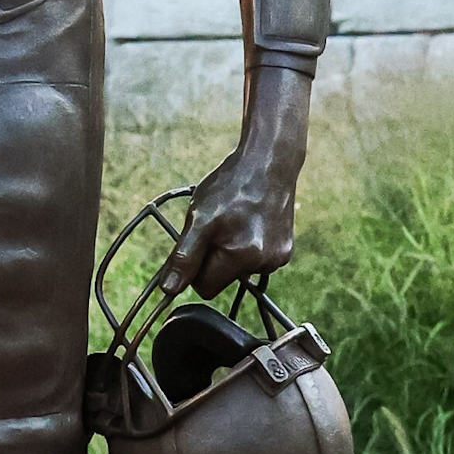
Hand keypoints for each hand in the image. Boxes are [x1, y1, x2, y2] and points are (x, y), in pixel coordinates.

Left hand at [162, 73, 309, 295]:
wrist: (269, 163)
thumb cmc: (231, 187)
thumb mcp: (198, 219)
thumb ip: (184, 257)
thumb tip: (169, 290)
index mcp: (241, 256)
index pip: (205, 288)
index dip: (195, 268)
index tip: (198, 243)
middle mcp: (264, 263)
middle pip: (222, 280)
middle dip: (213, 258)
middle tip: (216, 228)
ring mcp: (278, 259)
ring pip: (238, 271)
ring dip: (231, 252)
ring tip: (235, 221)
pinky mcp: (285, 252)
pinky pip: (253, 261)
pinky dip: (247, 247)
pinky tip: (250, 223)